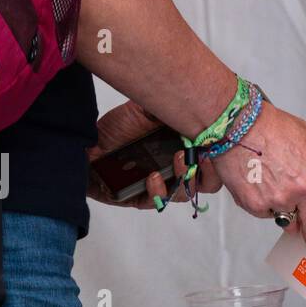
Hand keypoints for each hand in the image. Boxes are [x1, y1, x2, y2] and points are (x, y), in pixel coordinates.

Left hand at [88, 100, 221, 209]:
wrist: (84, 138)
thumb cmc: (119, 124)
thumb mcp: (150, 109)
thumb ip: (173, 110)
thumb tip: (200, 104)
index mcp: (186, 148)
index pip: (215, 161)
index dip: (221, 158)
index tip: (218, 145)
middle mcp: (175, 169)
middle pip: (206, 183)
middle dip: (209, 174)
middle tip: (203, 157)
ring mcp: (157, 183)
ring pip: (182, 193)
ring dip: (185, 179)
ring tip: (177, 160)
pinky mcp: (135, 196)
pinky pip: (153, 202)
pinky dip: (158, 192)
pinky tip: (153, 177)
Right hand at [211, 101, 305, 248]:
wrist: (238, 126)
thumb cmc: (271, 127)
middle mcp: (302, 189)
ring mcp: (279, 199)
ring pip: (289, 221)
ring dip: (289, 217)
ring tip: (281, 199)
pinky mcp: (257, 205)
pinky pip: (266, 214)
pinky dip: (266, 206)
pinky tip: (261, 187)